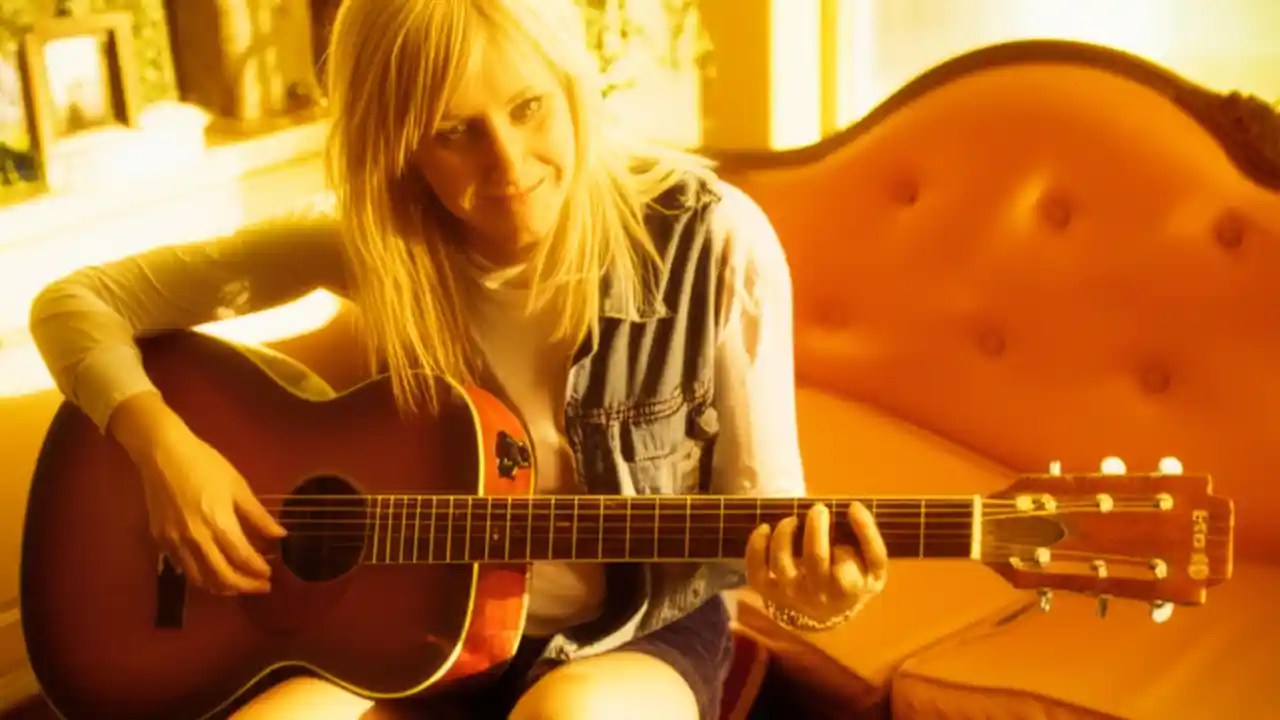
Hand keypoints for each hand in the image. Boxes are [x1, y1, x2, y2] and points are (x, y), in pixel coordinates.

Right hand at [123, 405, 286, 594]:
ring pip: (199, 578)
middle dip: (244, 586)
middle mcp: (195, 539)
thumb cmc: (205, 465)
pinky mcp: (160, 541)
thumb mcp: (238, 486)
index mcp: (218, 523)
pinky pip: (183, 569)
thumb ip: (258, 515)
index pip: (242, 558)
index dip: (258, 570)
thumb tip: (280, 535)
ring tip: (238, 586)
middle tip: (260, 586)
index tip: (270, 575)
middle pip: (221, 576)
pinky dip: (200, 577)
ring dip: (222, 587)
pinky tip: (212, 573)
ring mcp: (174, 542)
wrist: (162, 454)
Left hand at [744, 502, 888, 625]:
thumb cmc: (855, 577)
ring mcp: (792, 593)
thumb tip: (855, 508)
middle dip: (816, 526)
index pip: (848, 564)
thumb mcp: (874, 566)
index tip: (850, 511)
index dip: (845, 538)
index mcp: (848, 589)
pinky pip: (756, 572)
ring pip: (782, 563)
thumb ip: (870, 538)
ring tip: (793, 520)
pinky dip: (755, 547)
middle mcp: (818, 594)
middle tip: (819, 509)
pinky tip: (765, 528)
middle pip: (815, 558)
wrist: (830, 610)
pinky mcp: (770, 591)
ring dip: (785, 533)